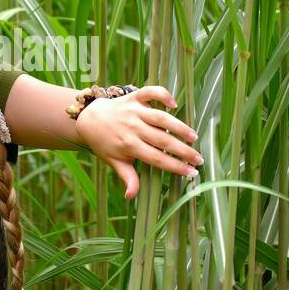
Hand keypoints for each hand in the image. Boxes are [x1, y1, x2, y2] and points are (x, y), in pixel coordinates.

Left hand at [74, 85, 201, 198]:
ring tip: (194, 137)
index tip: (192, 173)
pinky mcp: (134, 97)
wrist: (89, 118)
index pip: (157, 159)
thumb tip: (131, 196)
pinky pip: (150, 92)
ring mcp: (134, 111)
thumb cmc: (104, 143)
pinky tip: (174, 104)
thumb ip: (127, 177)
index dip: (176, 166)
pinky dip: (163, 95)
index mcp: (129, 146)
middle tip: (199, 159)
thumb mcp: (114, 162)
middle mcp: (133, 128)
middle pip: (163, 140)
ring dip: (179, 127)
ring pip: (161, 118)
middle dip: (183, 151)